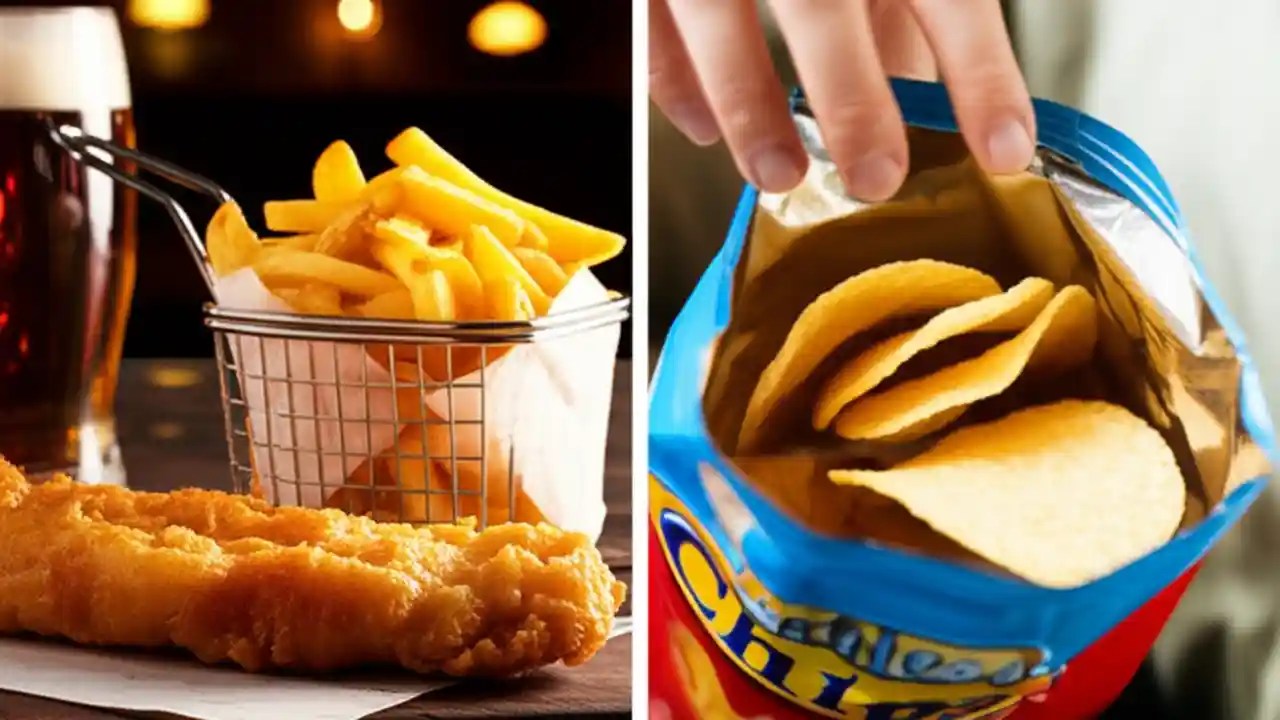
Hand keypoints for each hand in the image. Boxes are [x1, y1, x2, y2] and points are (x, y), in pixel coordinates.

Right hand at [650, 0, 1035, 200]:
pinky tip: (707, 132)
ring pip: (718, 17)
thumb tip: (923, 88)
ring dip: (749, 108)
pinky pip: (650, 26)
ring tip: (780, 175)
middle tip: (877, 178)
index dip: (980, 73)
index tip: (1004, 147)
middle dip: (852, 100)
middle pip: (822, 5)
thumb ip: (897, 3)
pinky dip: (677, 84)